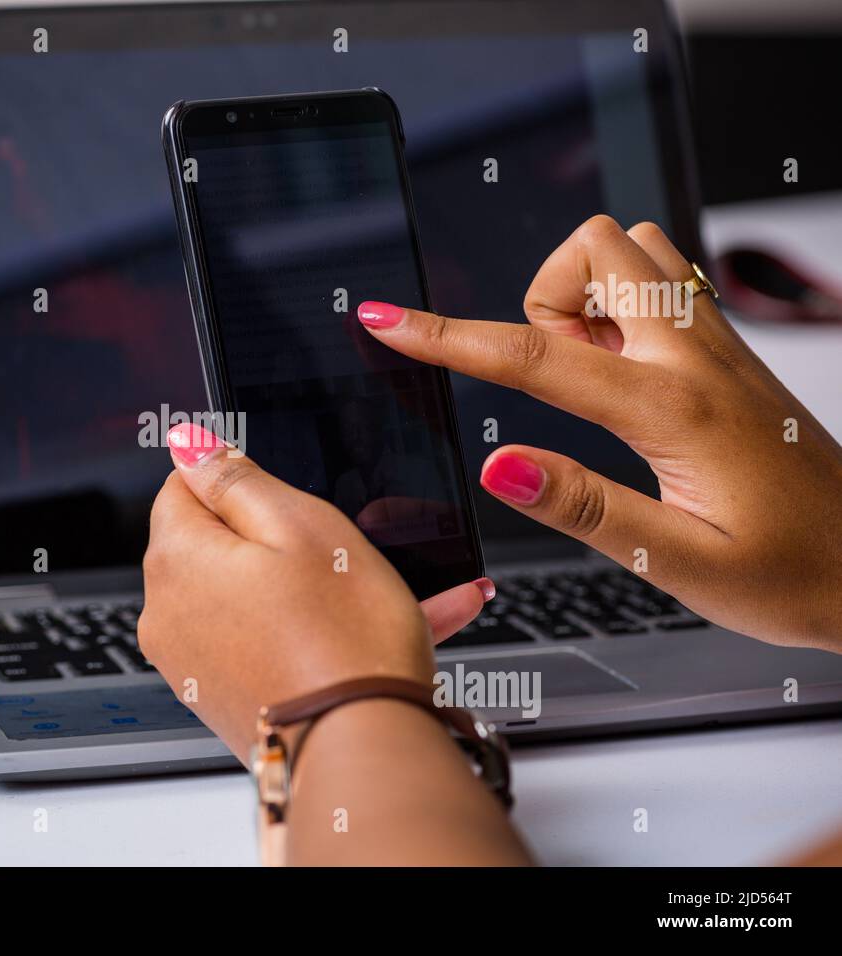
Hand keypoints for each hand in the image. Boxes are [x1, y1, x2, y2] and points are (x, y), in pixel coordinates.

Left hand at [138, 423, 494, 759]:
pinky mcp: (220, 697)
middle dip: (279, 538)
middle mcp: (166, 613)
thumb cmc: (343, 640)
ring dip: (309, 587)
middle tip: (349, 546)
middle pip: (216, 544)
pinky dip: (306, 631)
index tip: (288, 497)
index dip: (239, 481)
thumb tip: (186, 444)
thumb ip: (235, 478)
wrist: (364, 752)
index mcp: (176, 559)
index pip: (182, 487)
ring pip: (250, 595)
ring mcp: (190, 662)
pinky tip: (375, 630)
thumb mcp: (300, 524)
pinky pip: (262, 642)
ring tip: (386, 592)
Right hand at [357, 215, 841, 648]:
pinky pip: (663, 283)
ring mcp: (721, 347)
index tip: (390, 320)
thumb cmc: (794, 575)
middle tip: (546, 374)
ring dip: (584, 294)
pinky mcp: (731, 354)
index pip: (536, 357)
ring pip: (635, 250)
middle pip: (596, 247)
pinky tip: (621, 377)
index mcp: (674, 410)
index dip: (448, 336)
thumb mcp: (680, 566)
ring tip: (585, 376)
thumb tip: (501, 466)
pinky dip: (620, 306)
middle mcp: (699, 357)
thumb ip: (585, 508)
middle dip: (542, 295)